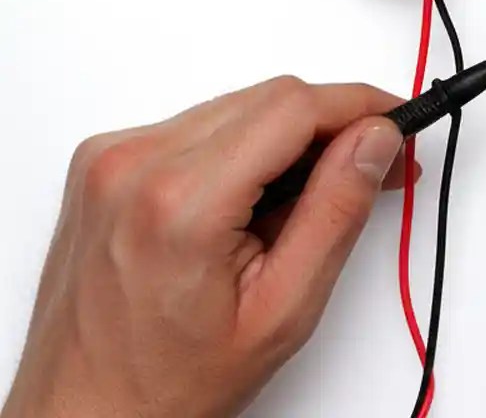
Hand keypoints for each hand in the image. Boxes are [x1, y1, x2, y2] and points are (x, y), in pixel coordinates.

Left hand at [2, 77, 411, 417]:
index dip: (360, 106)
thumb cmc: (169, 381)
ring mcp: (111, 159)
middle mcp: (134, 164)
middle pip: (268, 99)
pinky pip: (198, 126)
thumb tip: (375, 142)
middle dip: (334, 124)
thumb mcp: (283, 310)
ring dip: (289, 138)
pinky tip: (259, 199)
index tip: (399, 121)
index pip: (293, 108)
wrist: (85, 409)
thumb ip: (335, 213)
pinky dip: (242, 149)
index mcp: (179, 202)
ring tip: (317, 196)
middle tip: (379, 166)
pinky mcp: (104, 162)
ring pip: (236, 108)